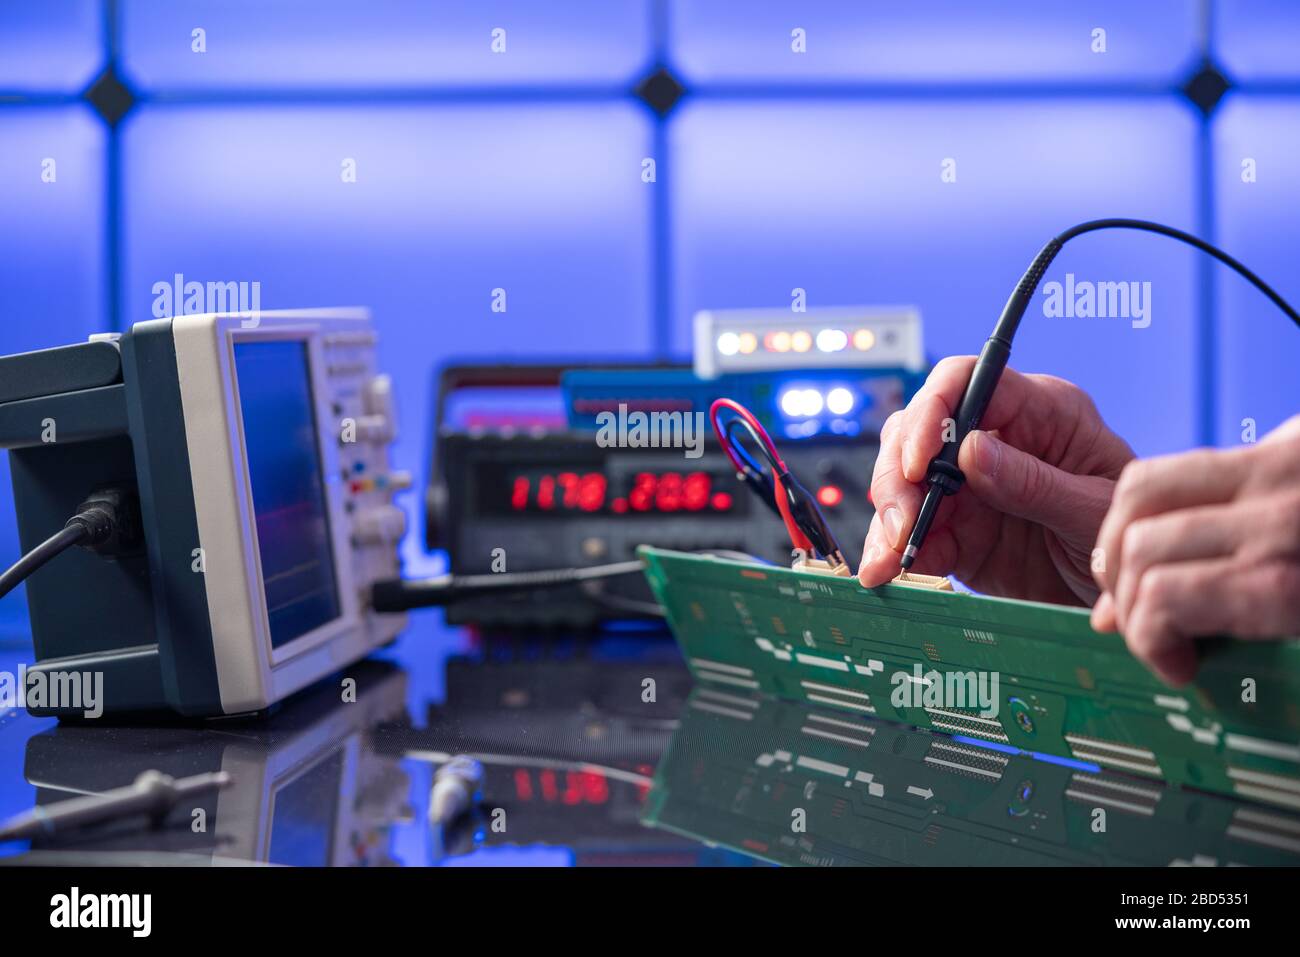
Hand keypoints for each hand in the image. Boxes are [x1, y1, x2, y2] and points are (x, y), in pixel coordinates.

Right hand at [858, 357, 1134, 604]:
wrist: (1133, 600)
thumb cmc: (1132, 537)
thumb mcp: (1094, 512)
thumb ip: (1035, 483)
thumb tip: (969, 451)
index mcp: (1040, 413)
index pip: (967, 381)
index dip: (931, 413)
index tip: (917, 462)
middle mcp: (996, 440)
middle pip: (919, 430)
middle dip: (898, 475)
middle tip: (902, 522)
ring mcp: (970, 486)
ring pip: (902, 478)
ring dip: (889, 515)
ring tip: (890, 555)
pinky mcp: (957, 530)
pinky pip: (912, 531)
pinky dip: (891, 551)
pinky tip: (885, 571)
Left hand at [1090, 415, 1299, 685]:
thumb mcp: (1295, 526)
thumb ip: (1224, 539)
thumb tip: (1116, 607)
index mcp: (1281, 461)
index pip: (1146, 482)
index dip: (1114, 538)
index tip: (1121, 582)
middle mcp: (1280, 479)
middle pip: (1133, 517)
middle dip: (1116, 581)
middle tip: (1140, 623)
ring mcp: (1280, 526)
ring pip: (1139, 556)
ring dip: (1135, 616)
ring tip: (1165, 647)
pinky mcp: (1281, 585)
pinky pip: (1165, 599)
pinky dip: (1153, 639)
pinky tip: (1179, 663)